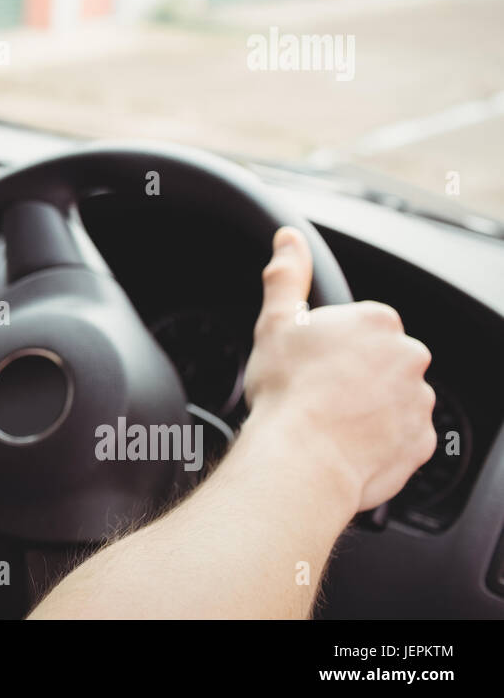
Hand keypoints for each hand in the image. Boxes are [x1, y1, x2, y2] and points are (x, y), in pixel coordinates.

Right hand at [241, 226, 436, 512]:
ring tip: (328, 423)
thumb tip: (288, 238)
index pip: (360, 326)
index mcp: (377, 321)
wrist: (303, 459)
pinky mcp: (421, 443)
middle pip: (379, 361)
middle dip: (353, 375)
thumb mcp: (275, 323)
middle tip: (316, 393)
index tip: (310, 363)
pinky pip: (400, 436)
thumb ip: (287, 275)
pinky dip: (377, 440)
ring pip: (391, 398)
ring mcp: (419, 402)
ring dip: (367, 407)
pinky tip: (344, 444)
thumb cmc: (287, 391)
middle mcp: (410, 357)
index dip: (330, 345)